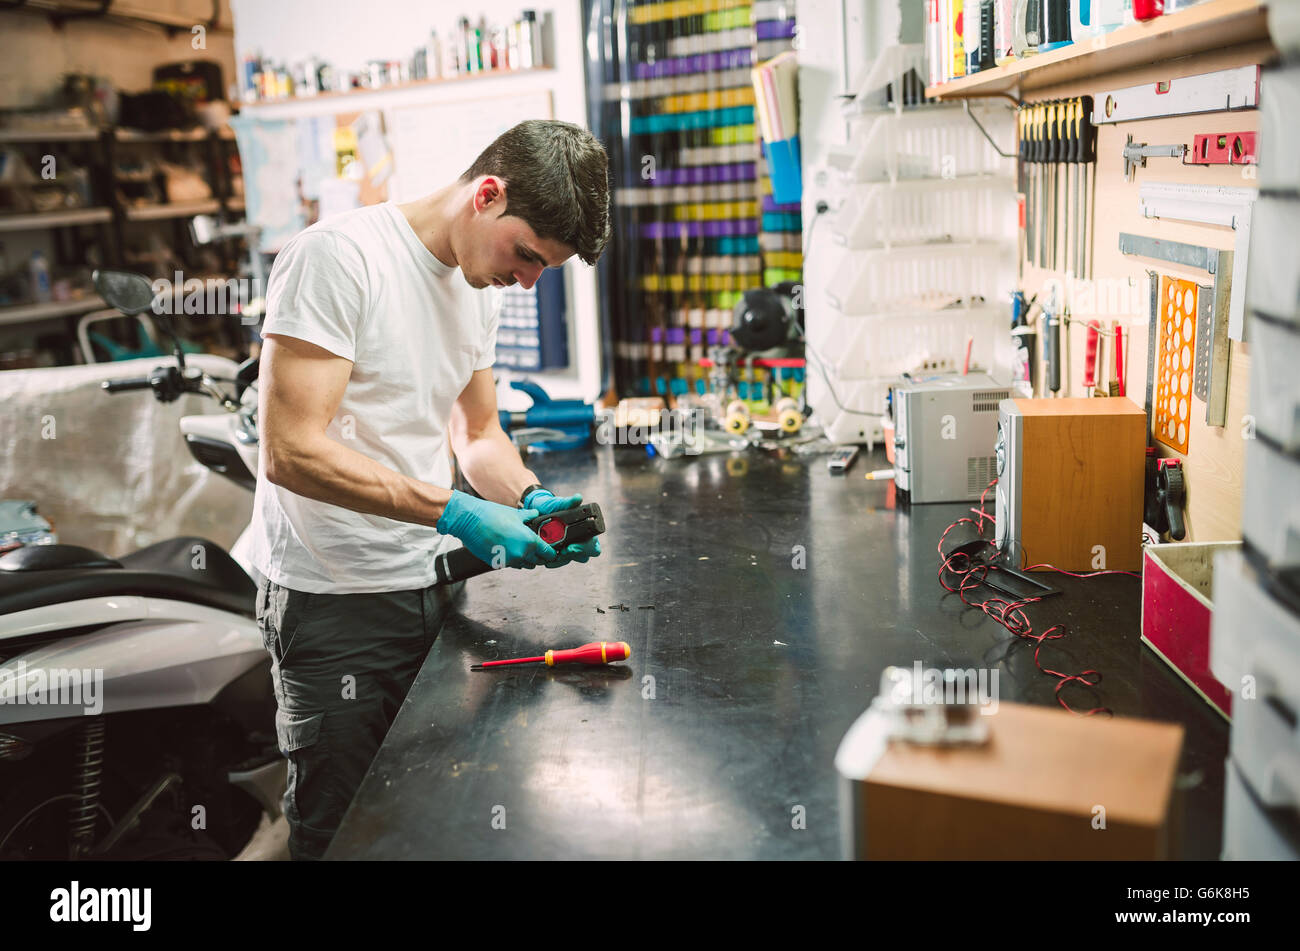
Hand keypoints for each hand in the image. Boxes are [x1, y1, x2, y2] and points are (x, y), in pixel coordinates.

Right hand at [437, 490, 555, 568]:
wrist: (470, 521)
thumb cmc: (492, 515)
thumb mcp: (515, 514)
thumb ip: (529, 516)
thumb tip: (536, 514)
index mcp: (529, 541)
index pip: (548, 553)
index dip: (551, 551)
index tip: (551, 550)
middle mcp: (521, 553)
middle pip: (538, 561)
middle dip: (539, 556)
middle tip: (537, 548)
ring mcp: (509, 560)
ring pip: (525, 565)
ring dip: (526, 559)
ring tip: (521, 547)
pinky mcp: (497, 563)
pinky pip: (511, 564)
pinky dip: (513, 559)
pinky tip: (509, 549)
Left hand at [522, 489, 600, 568]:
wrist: (538, 509)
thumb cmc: (553, 506)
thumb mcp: (559, 503)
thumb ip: (568, 502)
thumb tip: (578, 498)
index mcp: (586, 530)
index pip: (593, 545)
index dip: (585, 548)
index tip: (571, 546)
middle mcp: (579, 541)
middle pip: (584, 556)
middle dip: (573, 555)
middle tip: (562, 551)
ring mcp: (569, 548)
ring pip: (570, 560)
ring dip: (562, 560)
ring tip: (552, 557)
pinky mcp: (557, 552)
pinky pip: (559, 562)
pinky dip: (553, 562)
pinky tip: (547, 561)